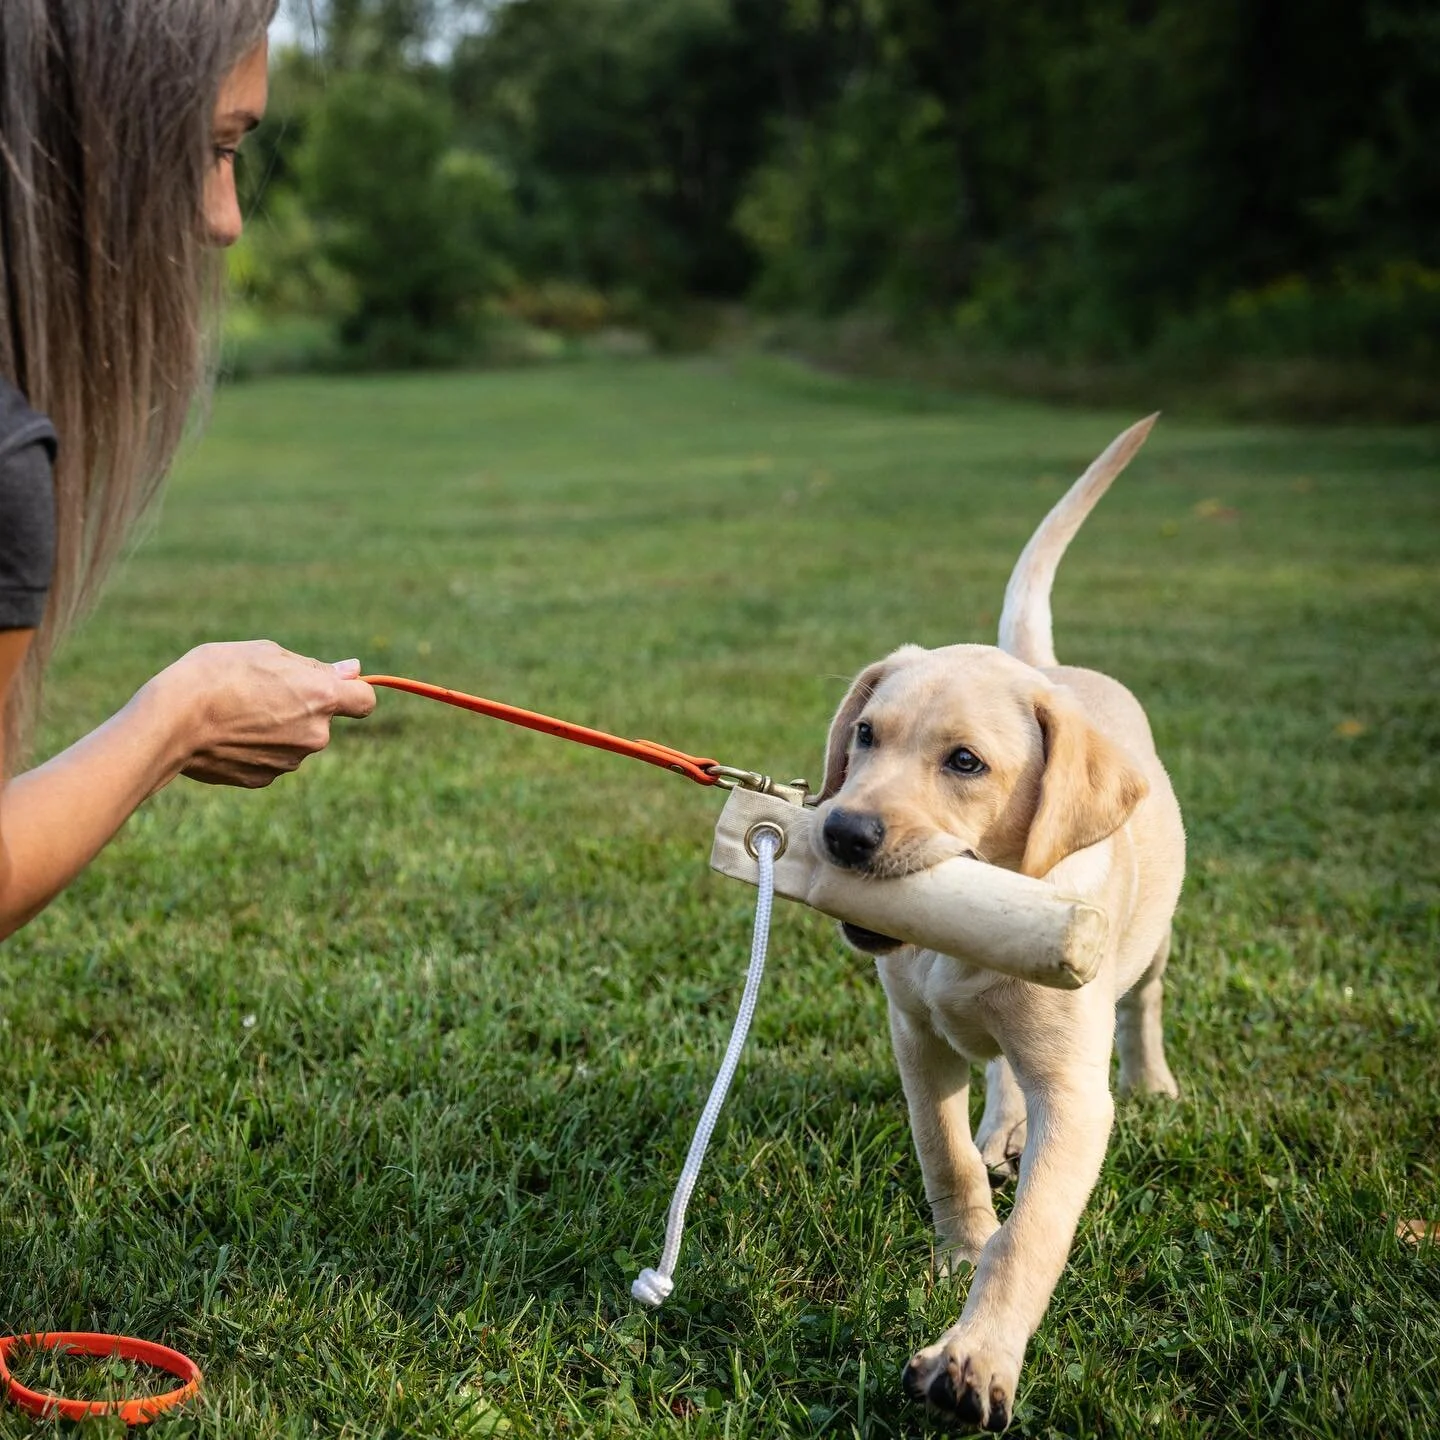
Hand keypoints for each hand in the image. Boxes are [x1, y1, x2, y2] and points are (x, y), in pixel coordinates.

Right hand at [152, 640, 375, 787]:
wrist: (171, 721)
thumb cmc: (217, 675)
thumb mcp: (266, 654)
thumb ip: (315, 667)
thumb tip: (353, 670)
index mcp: (322, 698)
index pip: (365, 701)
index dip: (353, 693)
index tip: (336, 688)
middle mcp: (315, 735)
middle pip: (322, 719)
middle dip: (301, 706)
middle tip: (258, 690)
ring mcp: (290, 761)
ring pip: (294, 739)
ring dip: (276, 726)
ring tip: (235, 710)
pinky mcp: (263, 779)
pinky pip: (269, 758)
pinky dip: (255, 747)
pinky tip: (226, 734)